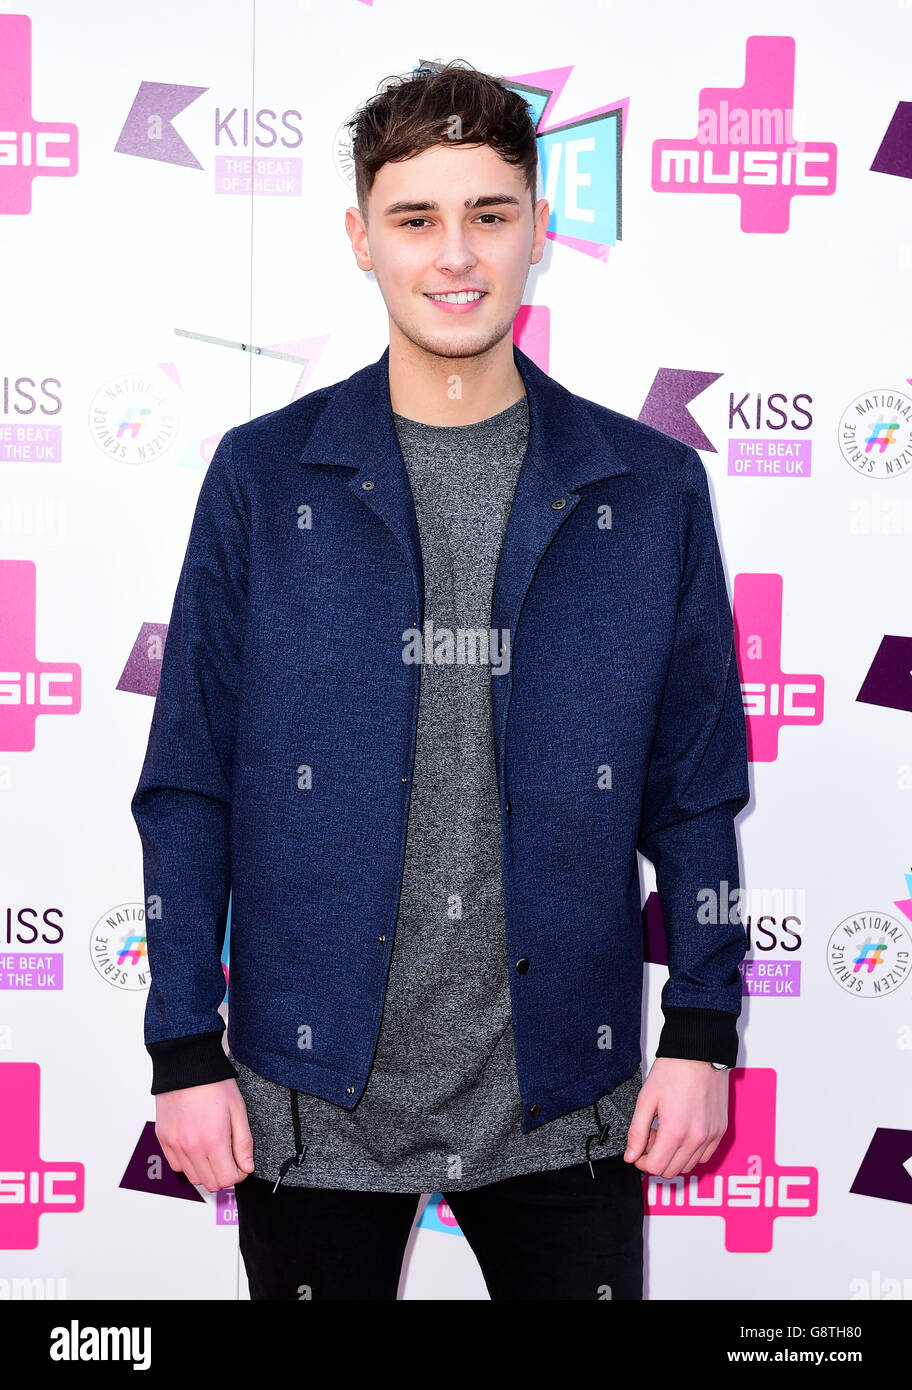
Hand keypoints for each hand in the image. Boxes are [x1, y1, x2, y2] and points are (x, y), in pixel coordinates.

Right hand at [155, 1077, 255, 1192]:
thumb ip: (243, 1142)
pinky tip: (197, 1147)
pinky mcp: (163, 1139)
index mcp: (213, 1140)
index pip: (227, 1179)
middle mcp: (191, 1147)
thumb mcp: (238, 1110)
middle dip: (224, 1174)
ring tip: (213, 1150)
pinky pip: (176, 1165)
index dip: (238, 1174)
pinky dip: (188, 1163)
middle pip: (210, 1183)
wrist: (186, 1064)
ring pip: (193, 1177)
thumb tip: (246, 1167)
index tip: (241, 1164)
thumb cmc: (213, 1083)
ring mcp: (174, 1144)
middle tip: (229, 1158)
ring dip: (206, 1170)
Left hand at [623, 1058, 728, 1178]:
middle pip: (672, 1171)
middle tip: (651, 1137)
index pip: (656, 1168)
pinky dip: (691, 1152)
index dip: (641, 1163)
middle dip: (656, 1159)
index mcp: (675, 1131)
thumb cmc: (673, 1070)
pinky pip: (705, 1155)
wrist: (699, 1053)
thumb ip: (637, 1132)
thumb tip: (630, 1156)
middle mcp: (696, 1138)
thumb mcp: (646, 1099)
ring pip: (689, 1166)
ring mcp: (711, 1135)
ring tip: (667, 1132)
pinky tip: (683, 1133)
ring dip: (674, 1156)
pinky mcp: (721, 1130)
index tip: (638, 1152)